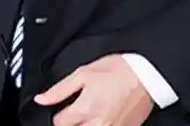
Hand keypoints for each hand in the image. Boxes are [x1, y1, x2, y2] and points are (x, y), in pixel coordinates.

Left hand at [35, 54, 153, 125]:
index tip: (61, 107)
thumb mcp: (83, 73)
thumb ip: (60, 89)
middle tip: (77, 109)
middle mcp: (99, 124)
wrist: (148, 75)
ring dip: (85, 125)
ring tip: (89, 113)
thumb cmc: (118, 70)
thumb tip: (41, 99)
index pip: (59, 123)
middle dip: (71, 122)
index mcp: (85, 109)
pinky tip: (102, 116)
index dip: (57, 114)